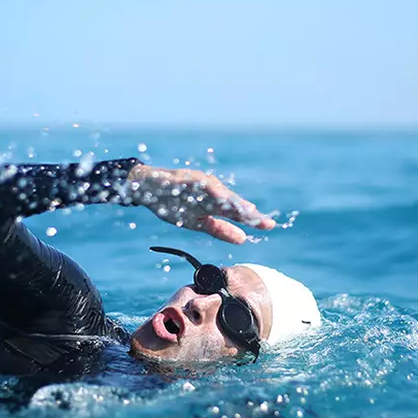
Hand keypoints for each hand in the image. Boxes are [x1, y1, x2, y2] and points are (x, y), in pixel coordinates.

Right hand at [128, 165, 275, 243]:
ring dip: (234, 202)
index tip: (270, 226)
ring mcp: (200, 183)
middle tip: (264, 221)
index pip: (237, 213)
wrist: (147, 188)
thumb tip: (243, 239)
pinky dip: (211, 191)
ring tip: (249, 211)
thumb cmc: (174, 204)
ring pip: (220, 194)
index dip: (253, 219)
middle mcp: (212, 191)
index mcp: (215, 203)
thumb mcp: (198, 222)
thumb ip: (220, 229)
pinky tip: (220, 197)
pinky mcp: (186, 179)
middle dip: (248, 212)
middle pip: (233, 203)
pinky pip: (199, 185)